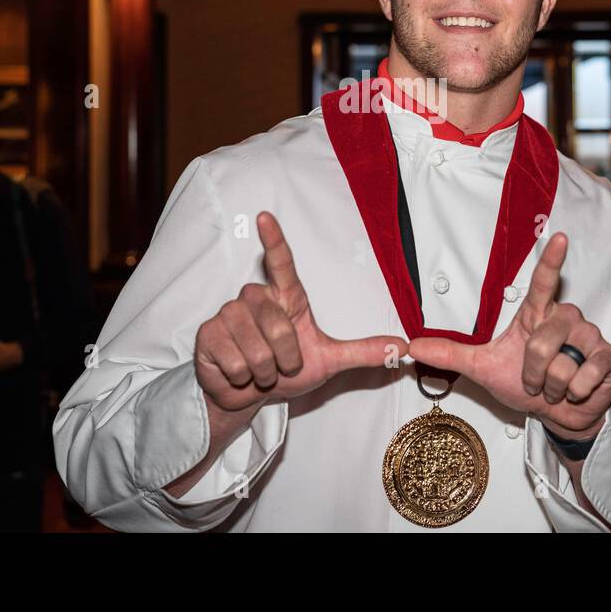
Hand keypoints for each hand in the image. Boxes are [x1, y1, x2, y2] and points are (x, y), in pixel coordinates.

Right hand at [194, 211, 409, 412]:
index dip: (274, 239)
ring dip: (263, 371)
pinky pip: (234, 361)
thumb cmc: (286, 371)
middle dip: (285, 358)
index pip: (280, 263)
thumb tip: (402, 347)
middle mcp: (255, 298)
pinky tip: (237, 374)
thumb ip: (362, 352)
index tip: (266, 216)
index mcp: (285, 297)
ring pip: (255, 348)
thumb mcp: (328, 362)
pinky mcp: (208, 335)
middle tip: (281, 366)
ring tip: (259, 371)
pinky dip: (241, 378)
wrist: (248, 396)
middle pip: (277, 325)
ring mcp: (228, 314)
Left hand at [408, 232, 610, 439]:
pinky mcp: (607, 357)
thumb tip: (411, 345)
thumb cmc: (525, 384)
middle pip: (540, 344)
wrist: (559, 415)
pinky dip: (575, 393)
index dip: (551, 260)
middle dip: (533, 374)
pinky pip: (584, 377)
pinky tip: (578, 390)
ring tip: (557, 385)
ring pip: (561, 365)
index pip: (544, 283)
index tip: (559, 237)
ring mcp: (589, 336)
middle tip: (537, 381)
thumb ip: (450, 355)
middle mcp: (565, 318)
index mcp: (537, 314)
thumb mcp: (484, 369)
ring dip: (553, 387)